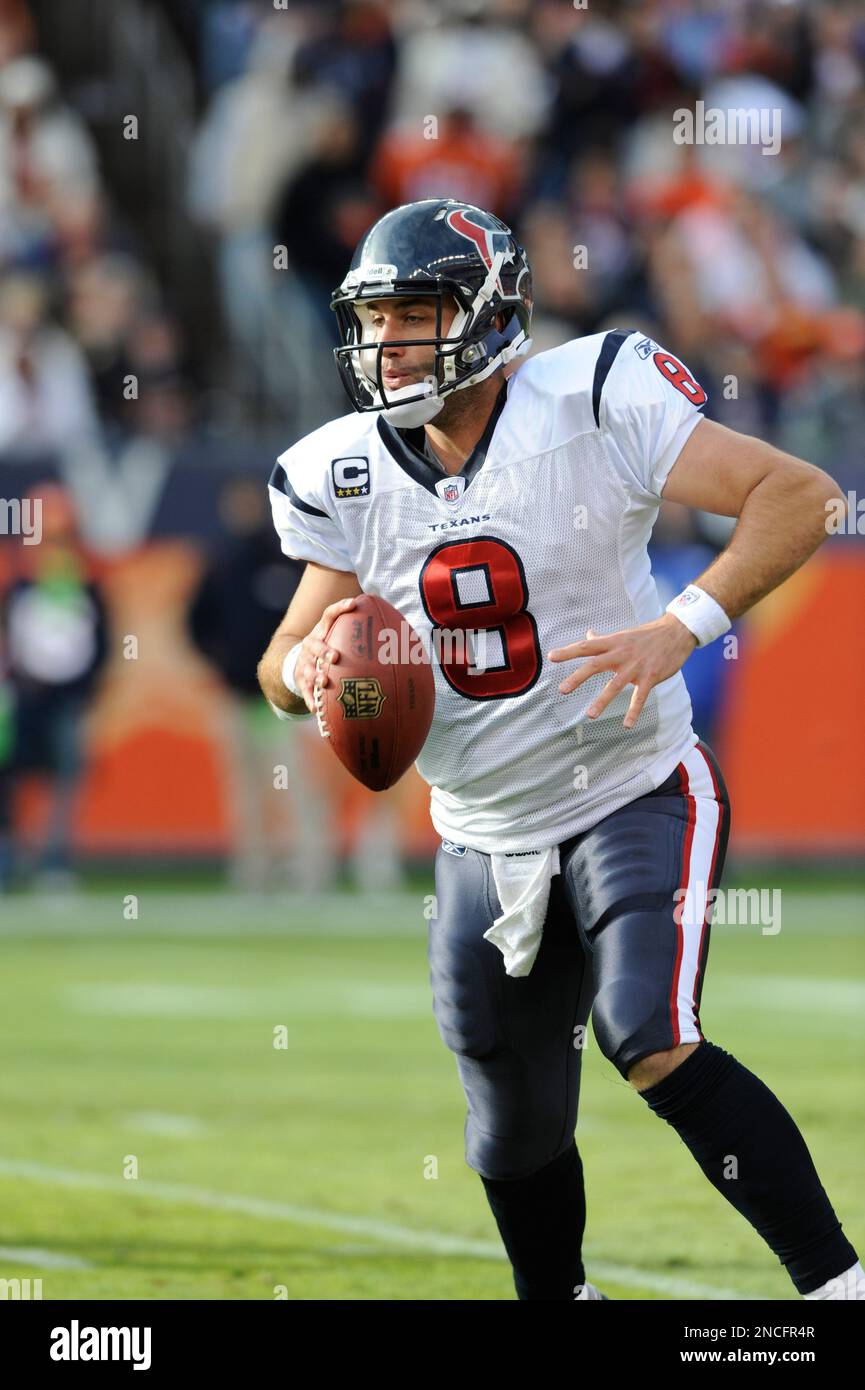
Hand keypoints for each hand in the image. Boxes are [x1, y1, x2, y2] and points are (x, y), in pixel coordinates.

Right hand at [295, 596, 357, 712]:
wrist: (298, 664)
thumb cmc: (328, 649)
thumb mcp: (337, 637)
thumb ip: (358, 633)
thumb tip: (397, 630)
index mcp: (321, 631)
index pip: (329, 614)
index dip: (340, 607)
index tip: (354, 603)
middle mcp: (310, 645)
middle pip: (314, 644)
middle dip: (324, 650)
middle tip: (335, 657)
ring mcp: (303, 663)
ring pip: (307, 669)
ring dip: (316, 676)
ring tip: (325, 682)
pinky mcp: (300, 681)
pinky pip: (304, 692)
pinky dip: (310, 700)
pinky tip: (317, 709)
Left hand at [547, 614, 697, 729]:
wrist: (676, 632)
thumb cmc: (647, 635)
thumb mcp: (623, 635)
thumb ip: (604, 639)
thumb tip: (588, 634)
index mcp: (613, 643)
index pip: (587, 646)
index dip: (569, 651)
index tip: (551, 657)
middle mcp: (621, 654)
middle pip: (595, 665)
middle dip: (578, 677)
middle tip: (562, 690)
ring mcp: (636, 667)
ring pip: (615, 684)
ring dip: (603, 700)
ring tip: (590, 715)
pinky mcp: (650, 677)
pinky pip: (640, 697)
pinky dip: (634, 711)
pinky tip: (627, 725)